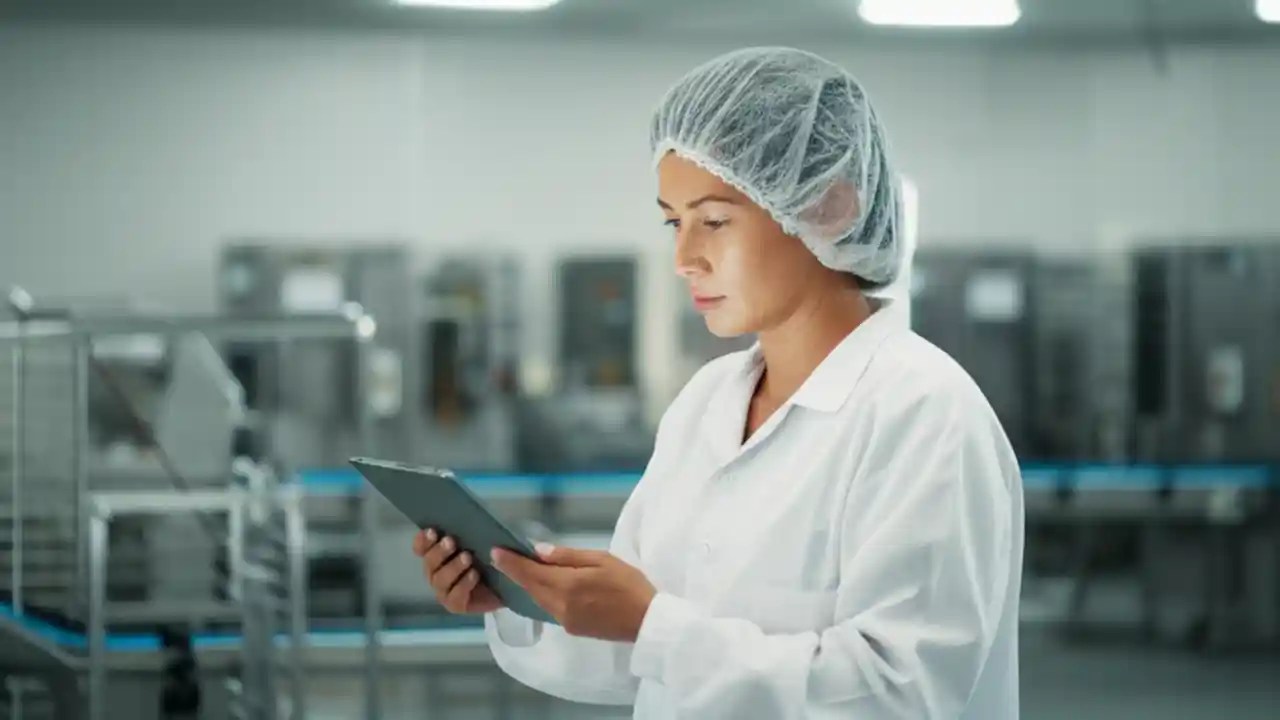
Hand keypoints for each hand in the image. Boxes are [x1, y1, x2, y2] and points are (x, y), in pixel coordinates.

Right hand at [413, 529, 503, 614]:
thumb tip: (463, 522)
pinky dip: (463, 584)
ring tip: (467, 557)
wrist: (510, 582)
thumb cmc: (493, 557)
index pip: (421, 548)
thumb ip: (470, 533)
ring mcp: (445, 591)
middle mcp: (437, 573)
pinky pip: (454, 597)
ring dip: (452, 567)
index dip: (422, 541)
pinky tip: (474, 575)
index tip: (432, 532)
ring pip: (439, 580)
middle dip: (438, 552)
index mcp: (438, 555)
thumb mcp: (483, 540)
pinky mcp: (456, 605)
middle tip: (451, 541)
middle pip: (429, 563)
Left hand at [491, 544, 655, 641]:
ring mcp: (565, 620)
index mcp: (568, 586)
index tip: (495, 552)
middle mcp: (561, 606)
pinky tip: (546, 585)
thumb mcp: (603, 560)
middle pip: (531, 587)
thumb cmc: (630, 585)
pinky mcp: (572, 629)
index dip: (511, 563)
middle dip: (517, 572)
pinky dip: (544, 595)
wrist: (647, 621)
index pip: (531, 573)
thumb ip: (570, 557)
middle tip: (503, 557)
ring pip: (540, 599)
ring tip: (522, 569)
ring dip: (530, 584)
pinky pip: (551, 608)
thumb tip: (540, 552)